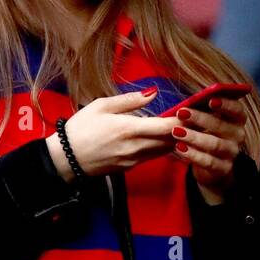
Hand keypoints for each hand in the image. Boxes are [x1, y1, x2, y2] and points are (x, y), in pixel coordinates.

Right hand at [45, 89, 180, 179]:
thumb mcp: (101, 106)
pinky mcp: (130, 167)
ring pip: (164, 150)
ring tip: (182, 127)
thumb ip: (130, 100)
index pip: (167, 126)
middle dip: (184, 130)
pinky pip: (153, 156)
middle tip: (193, 118)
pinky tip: (163, 138)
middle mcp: (136, 147)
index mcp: (129, 129)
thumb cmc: (81, 128)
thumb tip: (152, 92)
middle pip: (171, 140)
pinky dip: (162, 147)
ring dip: (175, 139)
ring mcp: (134, 159)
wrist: (66, 159)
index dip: (183, 120)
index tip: (191, 111)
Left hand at [170, 97, 246, 203]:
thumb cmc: (206, 135)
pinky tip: (179, 147)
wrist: (209, 166)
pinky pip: (208, 161)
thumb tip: (187, 100)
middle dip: (201, 118)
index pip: (237, 110)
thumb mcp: (205, 121)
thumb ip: (201, 109)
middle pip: (222, 126)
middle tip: (181, 112)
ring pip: (214, 144)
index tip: (211, 100)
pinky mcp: (223, 168)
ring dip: (194, 136)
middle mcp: (238, 136)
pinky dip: (193, 154)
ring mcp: (231, 153)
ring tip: (176, 131)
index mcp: (236, 120)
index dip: (226, 104)